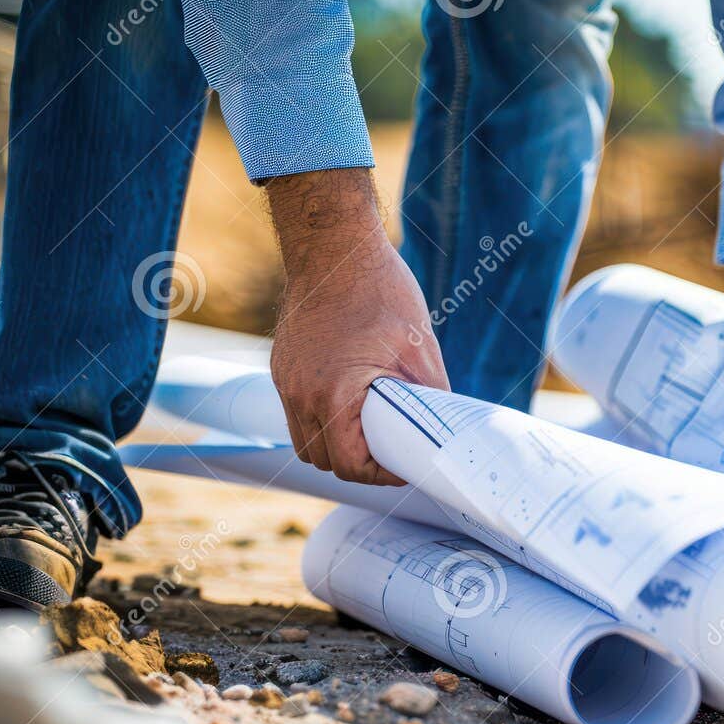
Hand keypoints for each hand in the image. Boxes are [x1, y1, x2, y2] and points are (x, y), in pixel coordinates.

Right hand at [265, 169, 448, 484]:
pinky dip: (322, 420)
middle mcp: (299, 393)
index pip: (350, 465)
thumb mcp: (419, 348)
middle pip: (321, 460)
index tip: (404, 468)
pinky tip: (350, 406)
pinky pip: (297, 411)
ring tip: (369, 436)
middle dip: (357, 467)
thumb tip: (442, 428)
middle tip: (390, 457)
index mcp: (334, 394)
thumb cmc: (381, 291)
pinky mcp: (281, 367)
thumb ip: (429, 396)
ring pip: (305, 440)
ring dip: (335, 447)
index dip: (380, 477)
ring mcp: (285, 380)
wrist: (335, 246)